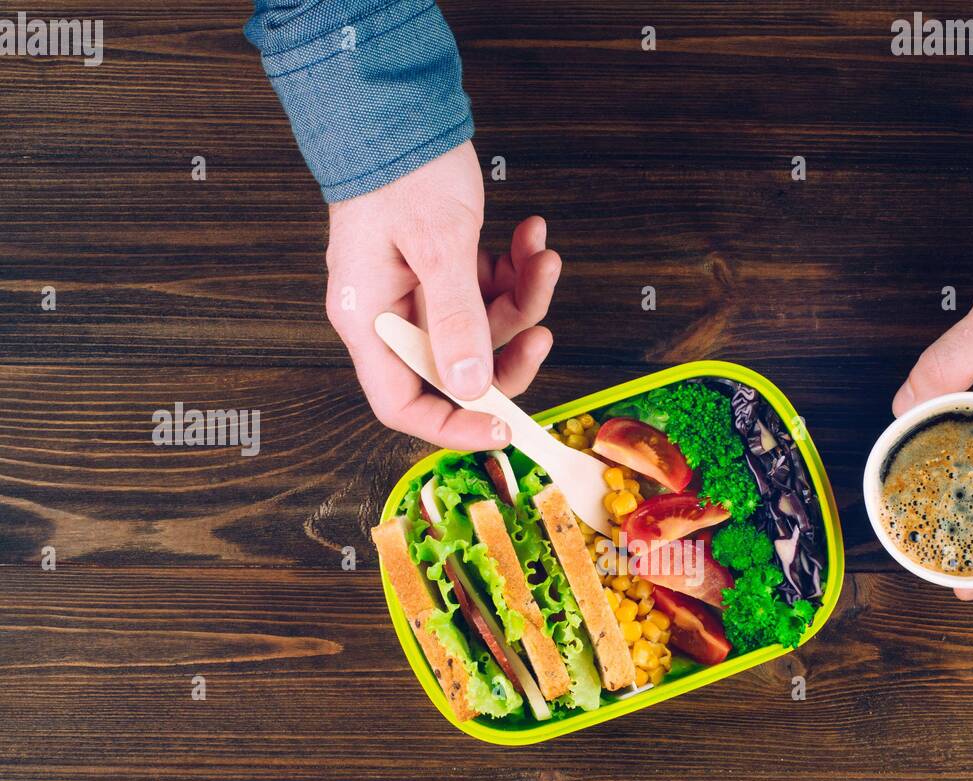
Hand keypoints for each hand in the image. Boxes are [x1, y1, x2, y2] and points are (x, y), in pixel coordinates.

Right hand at [325, 142, 560, 449]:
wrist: (397, 101)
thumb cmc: (401, 163)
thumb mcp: (437, 247)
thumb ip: (456, 321)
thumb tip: (472, 387)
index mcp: (370, 318)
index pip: (404, 404)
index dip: (453, 426)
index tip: (502, 428)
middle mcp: (389, 312)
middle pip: (456, 370)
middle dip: (507, 352)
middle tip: (543, 331)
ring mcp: (417, 290)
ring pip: (483, 327)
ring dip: (522, 297)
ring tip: (542, 256)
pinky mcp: (442, 267)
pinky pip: (487, 290)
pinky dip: (515, 269)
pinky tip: (529, 236)